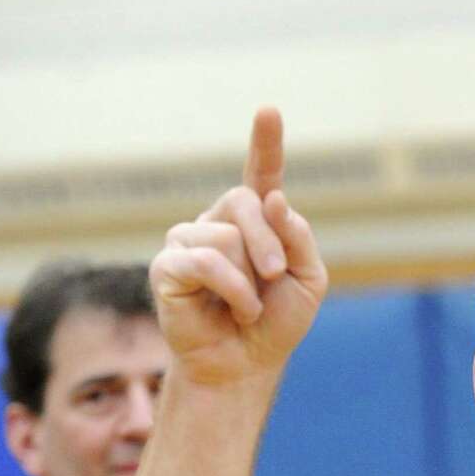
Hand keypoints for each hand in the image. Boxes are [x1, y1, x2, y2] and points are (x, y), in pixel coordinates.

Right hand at [150, 107, 328, 386]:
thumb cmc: (275, 324)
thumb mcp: (308, 281)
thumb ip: (299, 240)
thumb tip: (274, 198)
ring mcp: (188, 240)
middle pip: (245, 201)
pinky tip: (235, 309)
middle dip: (269, 243)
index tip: (269, 110)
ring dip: (250, 279)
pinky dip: (231, 289)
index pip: (261, 174)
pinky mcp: (167, 267)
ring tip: (248, 307)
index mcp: (256, 222)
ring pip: (226, 236)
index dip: (265, 143)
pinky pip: (204, 261)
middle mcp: (219, 222)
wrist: (246, 366)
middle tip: (274, 276)